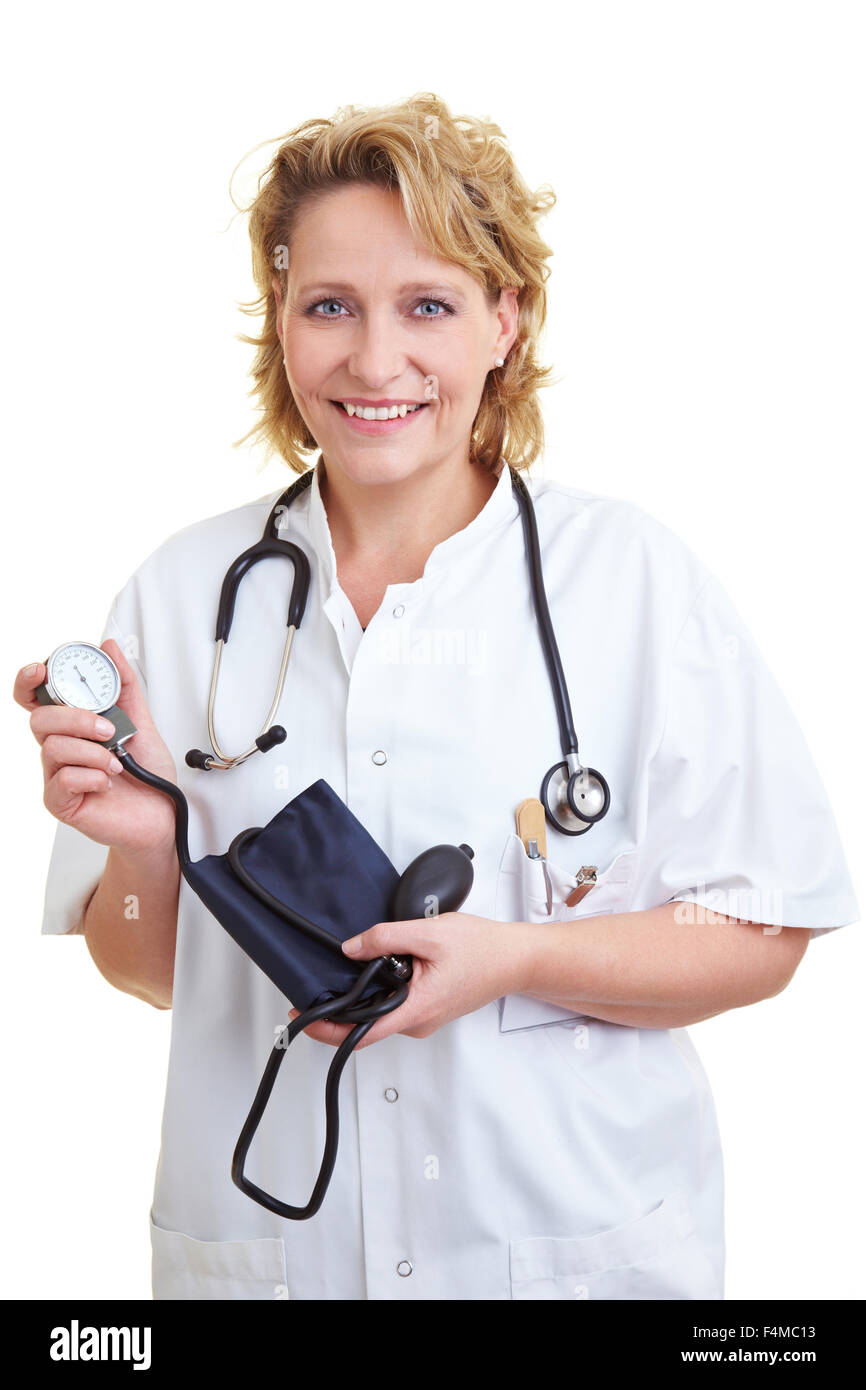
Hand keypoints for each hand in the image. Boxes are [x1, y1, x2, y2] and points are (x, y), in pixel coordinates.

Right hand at [14, 638, 178, 856]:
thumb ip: (124, 685)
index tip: (41, 669)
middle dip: (76, 718)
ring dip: (93, 752)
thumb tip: (110, 646)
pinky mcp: (60, 801)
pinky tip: (107, 782)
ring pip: (53, 748)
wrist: (163, 813)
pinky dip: (91, 776)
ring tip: (117, 762)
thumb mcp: (140, 720)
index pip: (34, 698)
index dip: (28, 681)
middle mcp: (58, 748)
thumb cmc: (147, 771)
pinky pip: (62, 779)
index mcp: (70, 726)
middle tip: (108, 729)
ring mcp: (55, 775)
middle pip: (40, 719)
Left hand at [289, 912, 531, 1049]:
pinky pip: (397, 1003)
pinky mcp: (429, 1008)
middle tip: (319, 984)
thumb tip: (351, 948)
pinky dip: (383, 989)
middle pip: (367, 1022)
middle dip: (341, 1004)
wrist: (515, 959)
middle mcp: (419, 1021)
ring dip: (366, 992)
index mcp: (417, 1009)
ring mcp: (425, 1017)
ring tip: (360, 964)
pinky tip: (384, 966)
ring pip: (382, 1010)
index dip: (327, 1030)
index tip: (302, 1021)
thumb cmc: (483, 949)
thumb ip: (385, 938)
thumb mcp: (428, 933)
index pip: (361, 1033)